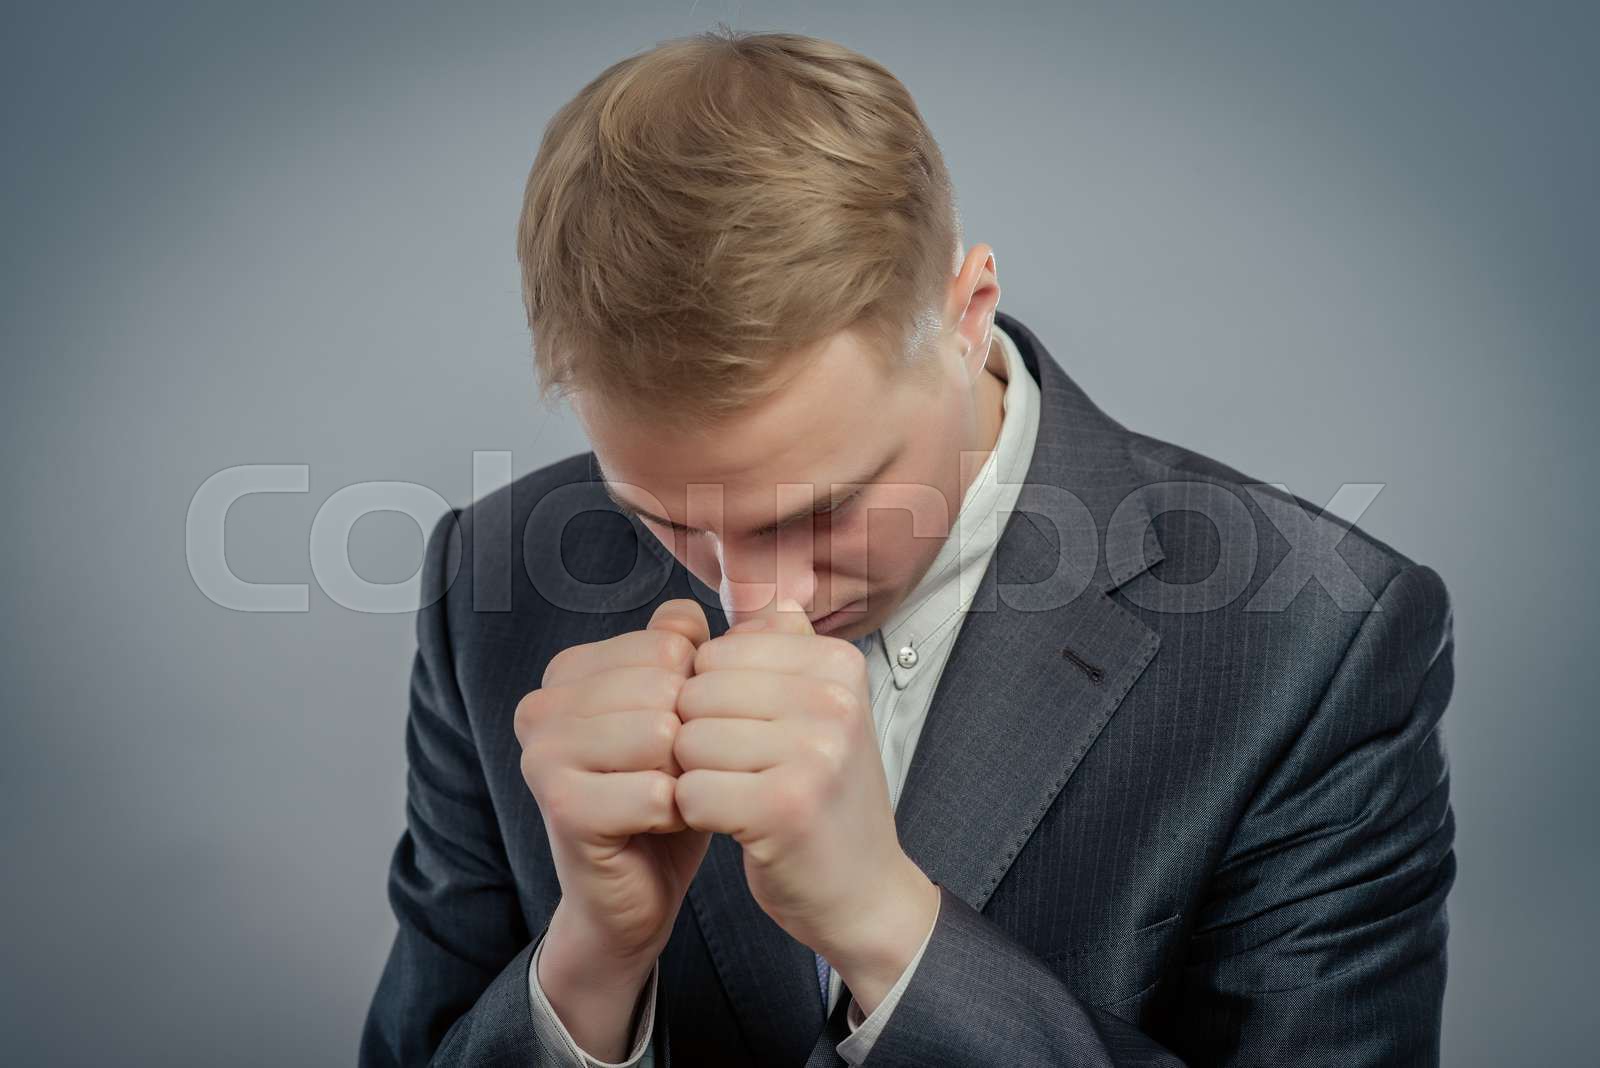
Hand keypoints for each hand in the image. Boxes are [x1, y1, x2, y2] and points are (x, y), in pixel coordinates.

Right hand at [515, 599, 712, 973]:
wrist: (642, 891)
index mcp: (572, 667)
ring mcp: (542, 751)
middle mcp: (544, 700)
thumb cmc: (671, 794)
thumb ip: (728, 649)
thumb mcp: (699, 713)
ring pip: (660, 730)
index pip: (671, 638)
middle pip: (666, 680)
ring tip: (674, 794)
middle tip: (681, 771)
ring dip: (688, 771)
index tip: (687, 730)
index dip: (703, 689)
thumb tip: (779, 596)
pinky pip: (653, 790)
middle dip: (695, 732)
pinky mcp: (560, 804)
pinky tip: (665, 824)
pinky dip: (678, 811)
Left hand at [671, 598, 938, 1012]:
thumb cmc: (823, 797)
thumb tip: (769, 596)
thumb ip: (787, 649)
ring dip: (696, 777)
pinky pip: (690, 792)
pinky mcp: (785, 806)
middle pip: (695, 693)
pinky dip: (698, 815)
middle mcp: (834, 700)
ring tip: (740, 797)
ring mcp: (815, 752)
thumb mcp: (819, 709)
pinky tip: (735, 825)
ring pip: (687, 741)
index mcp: (838, 664)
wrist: (864, 891)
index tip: (751, 735)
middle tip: (741, 773)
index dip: (709, 700)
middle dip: (697, 738)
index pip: (715, 653)